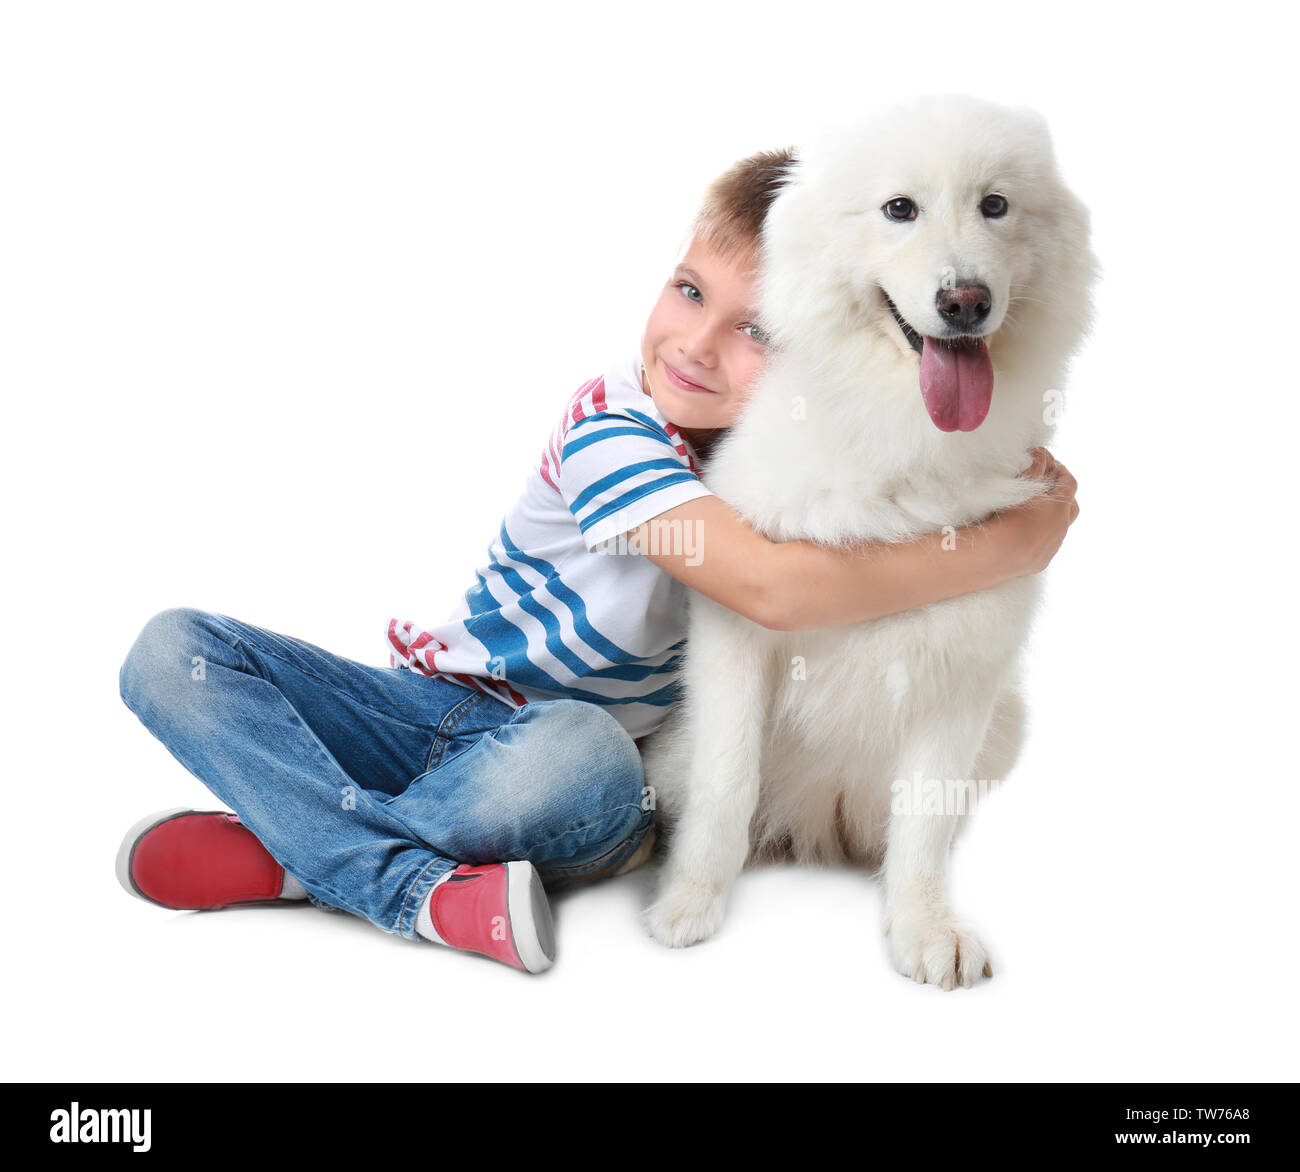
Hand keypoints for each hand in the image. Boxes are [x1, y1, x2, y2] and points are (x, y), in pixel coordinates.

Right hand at [998, 446, 1079, 576]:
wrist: (999, 553)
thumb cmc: (1011, 515)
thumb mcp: (1024, 483)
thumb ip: (1036, 466)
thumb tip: (1041, 454)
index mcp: (1061, 506)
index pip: (1070, 483)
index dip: (1061, 471)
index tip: (1051, 465)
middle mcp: (1062, 527)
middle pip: (1072, 507)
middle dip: (1064, 496)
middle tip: (1049, 489)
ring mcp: (1053, 546)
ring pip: (1059, 528)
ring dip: (1051, 518)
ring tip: (1034, 512)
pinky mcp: (1041, 561)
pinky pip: (1045, 546)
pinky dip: (1039, 537)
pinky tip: (1023, 534)